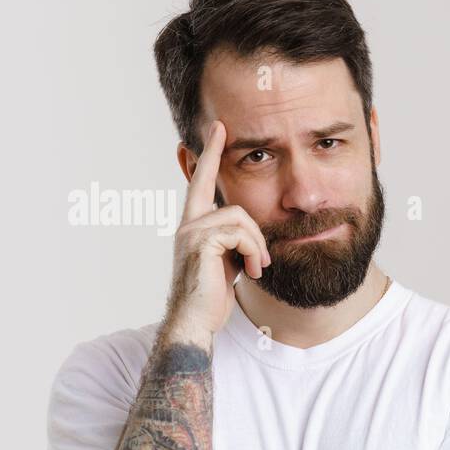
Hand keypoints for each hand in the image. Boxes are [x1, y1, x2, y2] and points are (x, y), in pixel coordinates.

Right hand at [165, 119, 271, 342]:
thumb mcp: (229, 262)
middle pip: (234, 204)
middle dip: (255, 235)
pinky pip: (239, 232)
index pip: (201, 181)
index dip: (210, 154)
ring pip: (240, 218)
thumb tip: (253, 232)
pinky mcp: (200, 243)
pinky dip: (252, 253)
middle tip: (261, 265)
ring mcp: (191, 232)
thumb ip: (235, 240)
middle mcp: (188, 224)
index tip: (218, 127)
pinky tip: (250, 273)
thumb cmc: (213, 297)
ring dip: (256, 247)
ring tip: (255, 270)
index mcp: (194, 224)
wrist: (196, 323)